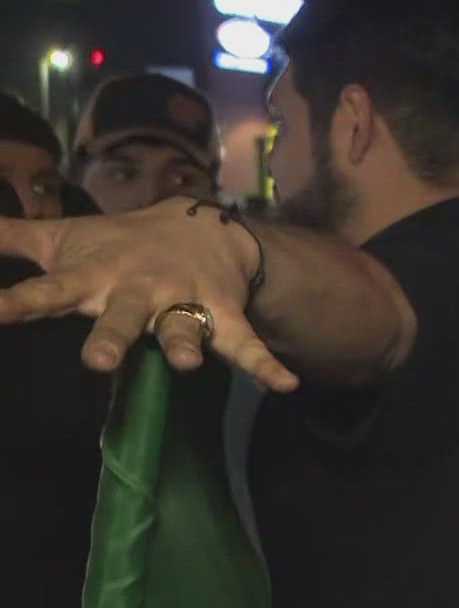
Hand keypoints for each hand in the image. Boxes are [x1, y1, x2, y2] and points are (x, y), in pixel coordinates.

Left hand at [0, 198, 297, 391]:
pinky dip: (264, 363)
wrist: (199, 223)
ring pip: (181, 327)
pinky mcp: (222, 313)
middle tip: (97, 360)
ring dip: (184, 344)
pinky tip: (284, 384)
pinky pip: (243, 343)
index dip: (22, 301)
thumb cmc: (118, 243)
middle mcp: (138, 289)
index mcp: (95, 273)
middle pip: (122, 316)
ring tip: (186, 364)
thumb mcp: (65, 239)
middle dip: (112, 336)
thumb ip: (15, 238)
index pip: (51, 289)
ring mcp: (183, 302)